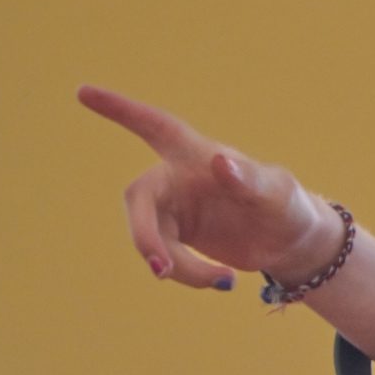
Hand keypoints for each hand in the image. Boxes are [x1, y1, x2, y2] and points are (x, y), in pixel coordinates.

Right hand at [76, 83, 338, 291]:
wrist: (291, 242)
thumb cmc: (286, 205)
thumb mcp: (276, 193)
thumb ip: (249, 179)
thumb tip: (220, 163)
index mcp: (196, 155)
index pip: (153, 125)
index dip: (120, 110)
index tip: (83, 92)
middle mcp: (177, 178)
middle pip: (139, 199)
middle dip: (143, 235)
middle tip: (161, 269)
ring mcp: (175, 210)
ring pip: (151, 236)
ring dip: (177, 265)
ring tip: (222, 281)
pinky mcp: (178, 238)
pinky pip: (167, 258)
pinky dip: (188, 275)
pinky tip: (222, 282)